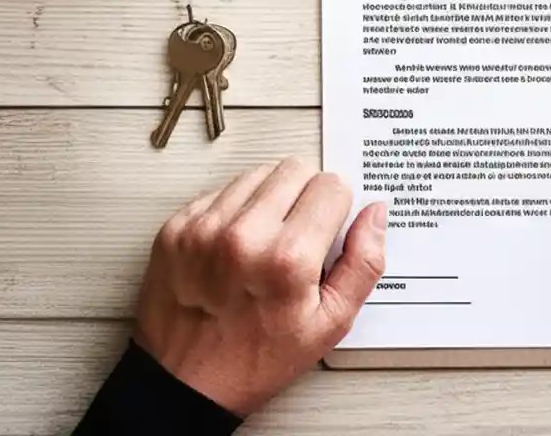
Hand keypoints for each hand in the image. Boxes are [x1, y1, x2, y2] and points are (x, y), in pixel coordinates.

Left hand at [133, 157, 386, 415]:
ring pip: (258, 172)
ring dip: (271, 196)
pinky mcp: (175, 228)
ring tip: (269, 237)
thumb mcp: (330, 324)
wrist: (183, 382)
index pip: (331, 186)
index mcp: (287, 259)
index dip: (338, 207)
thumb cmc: (256, 358)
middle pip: (295, 168)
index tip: (329, 229)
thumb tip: (375, 214)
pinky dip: (236, 208)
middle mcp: (242, 235)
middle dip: (308, 194)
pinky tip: (239, 243)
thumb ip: (364, 263)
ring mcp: (202, 228)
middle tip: (302, 231)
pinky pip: (221, 191)